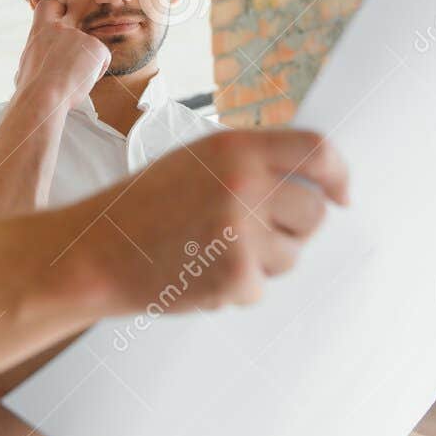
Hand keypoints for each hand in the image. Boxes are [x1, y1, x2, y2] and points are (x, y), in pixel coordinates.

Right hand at [14, 0, 110, 109]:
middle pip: (75, 35)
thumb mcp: (27, 66)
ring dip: (84, 65)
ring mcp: (79, 36)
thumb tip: (37, 66)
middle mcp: (60, 28)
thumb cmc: (31, 88)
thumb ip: (38, 57)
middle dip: (76, 51)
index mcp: (40, 31)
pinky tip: (82, 81)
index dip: (56, 13)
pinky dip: (95, 73)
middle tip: (68, 70)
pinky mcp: (96, 46)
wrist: (43, 95)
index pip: (48, 7)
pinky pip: (101, 60)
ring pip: (89, 51)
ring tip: (70, 81)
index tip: (59, 25)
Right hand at [82, 128, 349, 312]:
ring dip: (263, 262)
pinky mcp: (235, 274)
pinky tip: (198, 274)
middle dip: (294, 228)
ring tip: (210, 252)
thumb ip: (251, 163)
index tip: (342, 195)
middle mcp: (244, 183)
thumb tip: (316, 184)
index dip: (339, 175)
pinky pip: (263, 287)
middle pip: (315, 211)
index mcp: (236, 147)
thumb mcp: (195, 162)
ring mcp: (241, 230)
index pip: (318, 151)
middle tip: (252, 234)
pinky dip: (236, 289)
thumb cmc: (143, 207)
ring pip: (292, 255)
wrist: (93, 252)